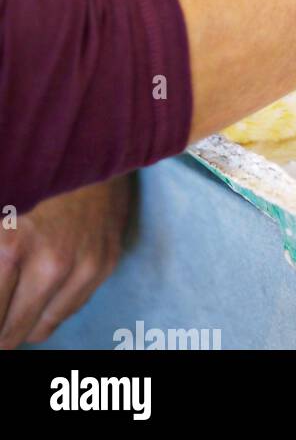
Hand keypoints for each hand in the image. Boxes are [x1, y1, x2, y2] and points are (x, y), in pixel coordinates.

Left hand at [0, 175, 129, 347]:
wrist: (93, 142)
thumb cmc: (33, 175)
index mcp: (12, 246)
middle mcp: (52, 263)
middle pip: (11, 332)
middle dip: (0, 330)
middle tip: (0, 309)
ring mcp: (84, 266)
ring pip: (40, 330)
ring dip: (23, 322)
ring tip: (13, 303)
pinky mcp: (106, 263)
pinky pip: (69, 311)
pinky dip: (50, 308)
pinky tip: (41, 286)